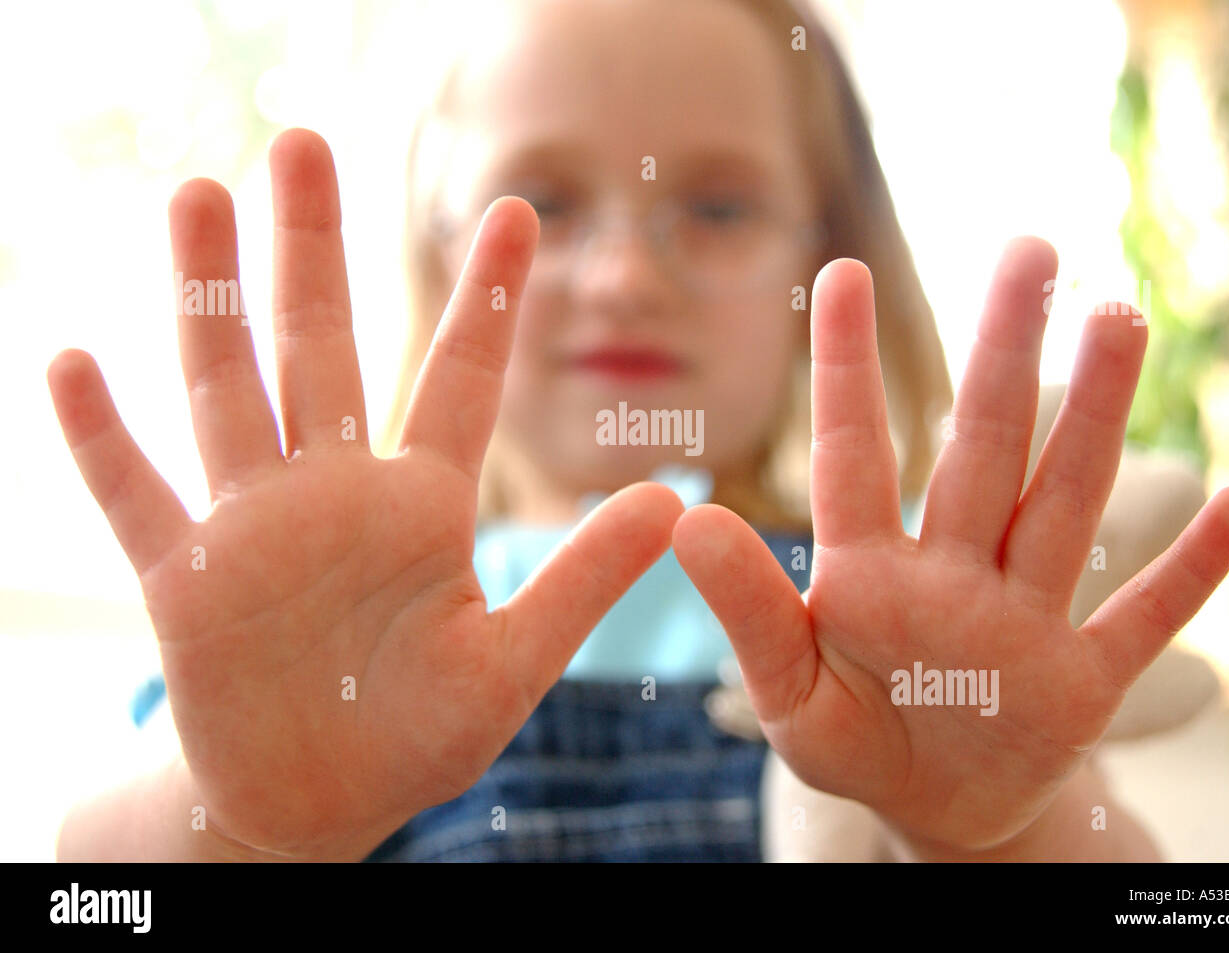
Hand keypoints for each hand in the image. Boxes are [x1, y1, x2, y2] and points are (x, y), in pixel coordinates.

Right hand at [47, 129, 680, 860]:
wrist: (316, 809)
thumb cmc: (417, 737)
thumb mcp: (515, 662)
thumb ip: (584, 579)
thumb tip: (675, 498)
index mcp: (423, 508)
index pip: (461, 379)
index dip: (490, 299)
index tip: (522, 211)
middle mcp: (336, 495)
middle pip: (324, 349)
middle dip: (314, 250)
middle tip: (304, 140)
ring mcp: (254, 529)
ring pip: (227, 390)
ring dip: (210, 298)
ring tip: (198, 193)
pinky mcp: (184, 583)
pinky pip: (136, 497)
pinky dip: (101, 439)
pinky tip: (73, 362)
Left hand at [673, 241, 1228, 852]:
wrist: (928, 812)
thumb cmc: (851, 739)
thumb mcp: (786, 691)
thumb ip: (747, 613)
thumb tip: (689, 521)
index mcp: (867, 574)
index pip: (855, 454)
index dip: (845, 367)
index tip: (840, 272)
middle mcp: (951, 576)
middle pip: (983, 452)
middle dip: (1004, 356)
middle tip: (1031, 253)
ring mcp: (1022, 624)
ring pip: (1062, 506)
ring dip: (1092, 421)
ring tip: (1118, 324)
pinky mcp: (1080, 684)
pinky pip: (1143, 620)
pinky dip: (1190, 573)